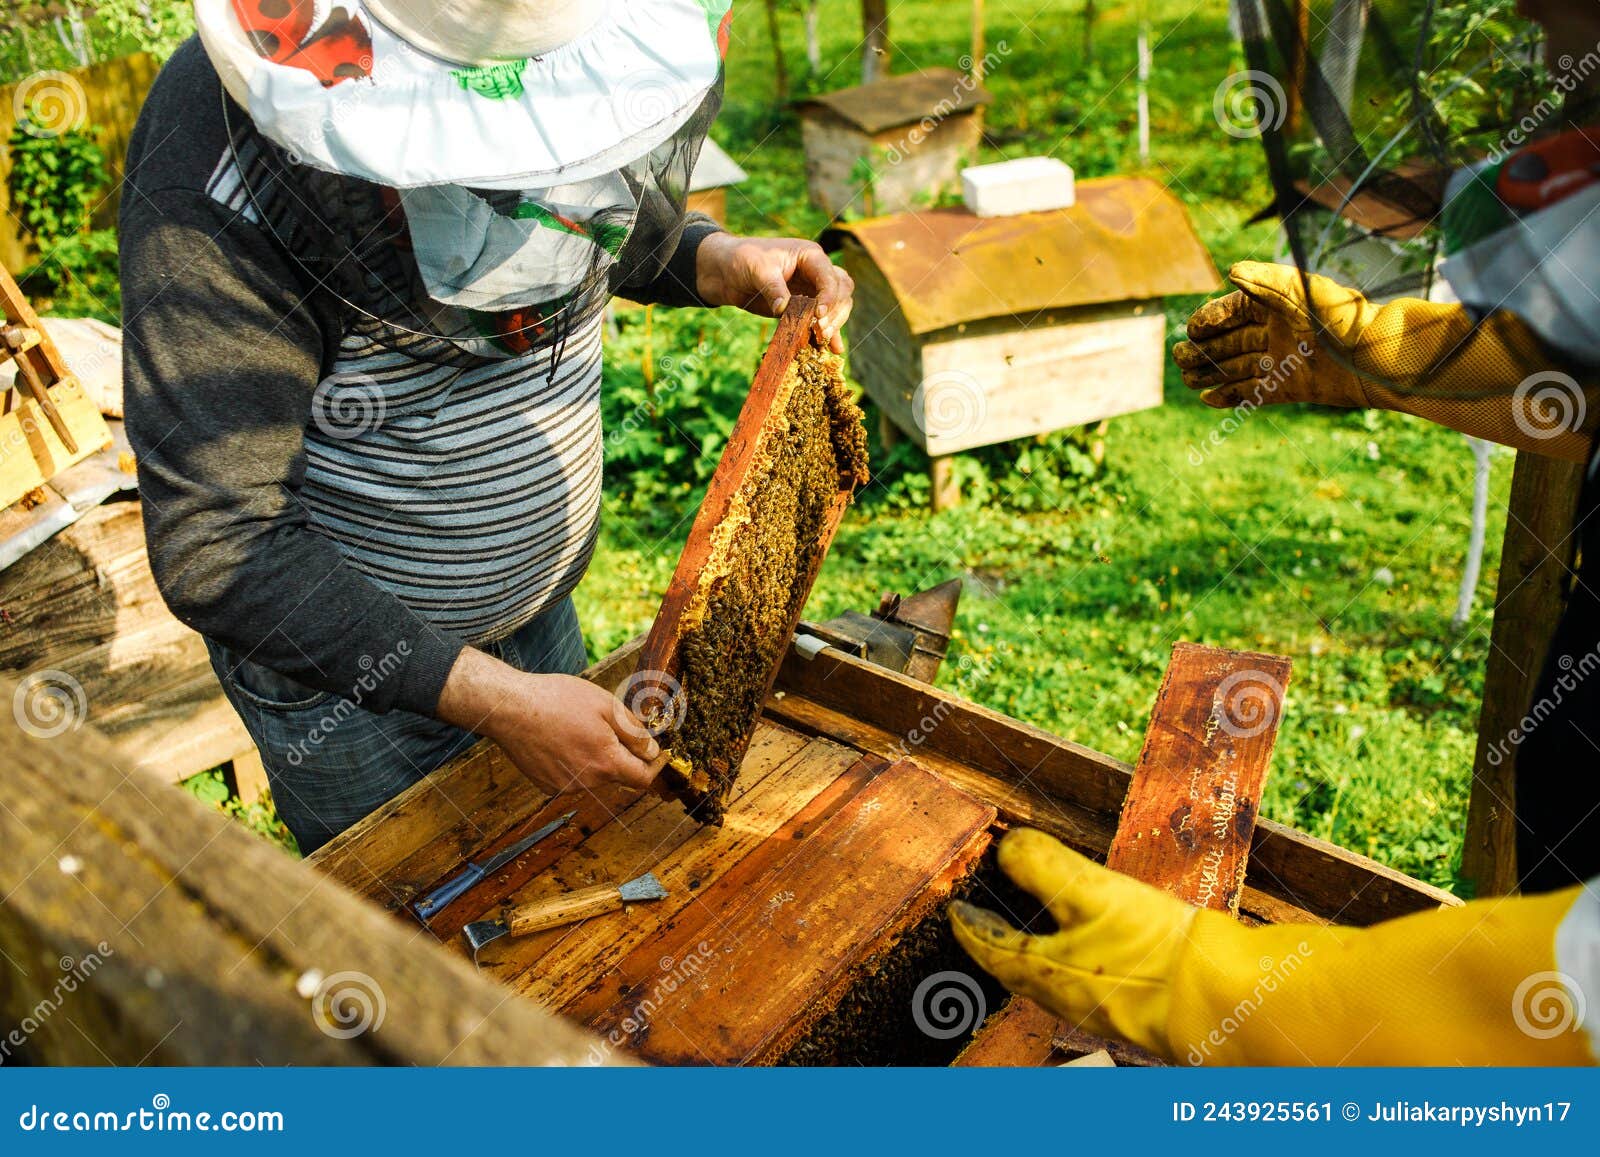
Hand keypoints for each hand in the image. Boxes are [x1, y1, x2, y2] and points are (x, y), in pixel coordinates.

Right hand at [436, 648, 667, 795]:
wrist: (509, 708)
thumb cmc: (557, 700)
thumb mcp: (606, 705)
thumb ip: (633, 733)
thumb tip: (652, 751)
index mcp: (606, 763)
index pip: (643, 778)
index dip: (655, 765)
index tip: (660, 753)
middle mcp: (588, 782)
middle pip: (618, 774)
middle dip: (622, 754)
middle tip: (612, 725)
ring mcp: (565, 787)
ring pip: (595, 775)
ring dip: (597, 757)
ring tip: (579, 727)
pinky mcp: (547, 785)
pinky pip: (572, 776)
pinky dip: (575, 761)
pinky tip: (561, 738)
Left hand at [695, 232, 853, 351]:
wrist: (727, 272)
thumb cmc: (743, 260)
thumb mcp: (757, 269)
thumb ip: (773, 288)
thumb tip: (784, 309)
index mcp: (810, 256)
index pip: (830, 277)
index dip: (829, 296)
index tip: (818, 316)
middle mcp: (816, 272)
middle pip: (842, 291)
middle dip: (835, 311)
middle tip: (820, 330)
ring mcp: (812, 291)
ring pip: (838, 306)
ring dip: (835, 323)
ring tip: (823, 340)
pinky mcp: (805, 308)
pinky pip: (824, 320)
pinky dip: (830, 334)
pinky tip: (835, 349)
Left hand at [948, 828, 1197, 1057]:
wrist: (1221, 1001)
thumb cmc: (1155, 952)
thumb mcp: (1092, 893)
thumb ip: (1043, 866)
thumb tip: (1008, 848)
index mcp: (1044, 973)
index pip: (988, 949)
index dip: (968, 926)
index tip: (956, 910)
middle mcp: (1065, 999)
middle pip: (1015, 969)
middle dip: (996, 943)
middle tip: (985, 920)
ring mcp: (1099, 1009)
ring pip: (1050, 980)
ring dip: (1032, 954)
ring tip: (1032, 931)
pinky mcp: (1132, 1010)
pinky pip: (1084, 984)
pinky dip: (1070, 962)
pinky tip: (1092, 949)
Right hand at [1172, 260, 1376, 409]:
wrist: (1375, 356)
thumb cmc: (1341, 316)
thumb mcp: (1301, 290)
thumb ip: (1264, 279)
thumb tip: (1230, 272)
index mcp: (1276, 306)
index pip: (1232, 312)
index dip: (1209, 320)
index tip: (1193, 329)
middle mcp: (1276, 333)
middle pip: (1228, 342)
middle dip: (1202, 350)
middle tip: (1181, 357)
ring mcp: (1281, 362)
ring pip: (1235, 369)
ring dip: (1210, 374)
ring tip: (1188, 379)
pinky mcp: (1289, 389)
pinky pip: (1252, 394)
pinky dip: (1230, 397)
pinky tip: (1208, 398)